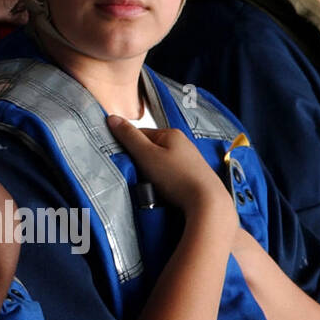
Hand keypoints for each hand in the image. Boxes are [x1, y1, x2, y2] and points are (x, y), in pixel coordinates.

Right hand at [106, 117, 235, 224]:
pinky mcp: (194, 175)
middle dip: (142, 162)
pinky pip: (172, 174)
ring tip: (155, 186)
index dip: (129, 148)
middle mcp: (182, 143)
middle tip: (141, 175)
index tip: (127, 161)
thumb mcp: (146, 155)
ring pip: (161, 163)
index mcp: (170, 133)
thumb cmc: (177, 177)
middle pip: (150, 149)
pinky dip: (166, 182)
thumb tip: (112, 117)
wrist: (208, 202)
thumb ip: (128, 136)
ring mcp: (190, 160)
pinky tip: (166, 191)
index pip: (139, 134)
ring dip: (153, 174)